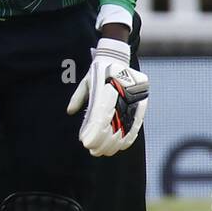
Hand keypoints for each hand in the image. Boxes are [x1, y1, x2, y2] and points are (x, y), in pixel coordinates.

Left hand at [66, 38, 148, 156]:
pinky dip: (129, 137)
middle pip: (114, 124)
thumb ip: (78, 97)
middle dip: (103, 141)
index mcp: (108, 88)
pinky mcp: (141, 102)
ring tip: (104, 152)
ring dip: (115, 142)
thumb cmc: (98, 71)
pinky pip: (137, 123)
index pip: (101, 115)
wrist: (119, 58)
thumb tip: (70, 112)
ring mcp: (134, 99)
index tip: (86, 143)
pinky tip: (121, 147)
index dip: (94, 132)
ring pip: (126, 126)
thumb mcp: (86, 81)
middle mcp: (122, 94)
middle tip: (93, 151)